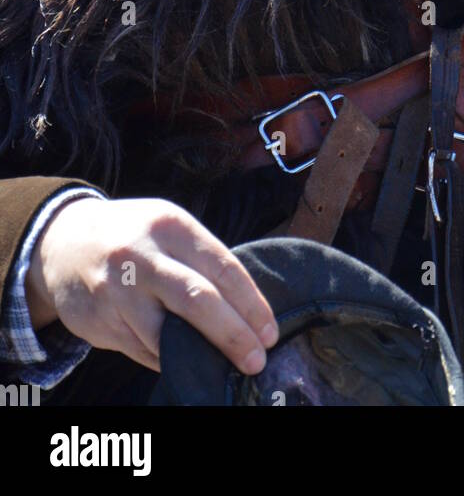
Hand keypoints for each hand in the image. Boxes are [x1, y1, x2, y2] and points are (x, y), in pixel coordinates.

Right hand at [26, 196, 277, 374]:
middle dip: (233, 335)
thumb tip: (247, 308)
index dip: (251, 304)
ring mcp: (116, 290)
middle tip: (256, 361)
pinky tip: (184, 360)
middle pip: (198, 301)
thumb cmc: (135, 236)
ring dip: (199, 355)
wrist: (63, 243)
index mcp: (170, 225)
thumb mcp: (168, 228)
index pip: (222, 267)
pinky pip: (143, 351)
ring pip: (167, 335)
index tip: (270, 332)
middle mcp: (142, 256)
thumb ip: (202, 260)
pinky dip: (168, 359)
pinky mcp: (99, 321)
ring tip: (224, 366)